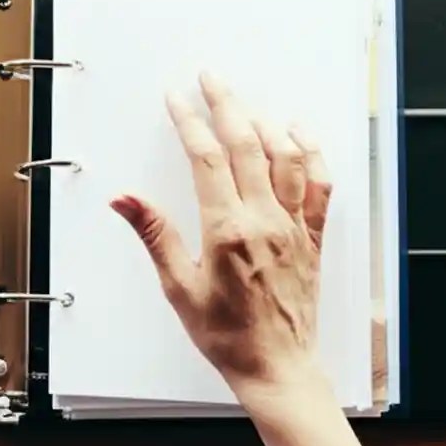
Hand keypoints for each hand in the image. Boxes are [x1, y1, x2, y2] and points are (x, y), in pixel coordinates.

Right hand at [110, 72, 330, 391]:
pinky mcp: (313, 237)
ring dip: (264, 123)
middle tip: (210, 79)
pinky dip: (311, 153)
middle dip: (226, 104)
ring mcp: (293, 226)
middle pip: (245, 145)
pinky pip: (320, 184)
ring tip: (245, 103)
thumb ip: (156, 235)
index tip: (176, 99)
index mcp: (227, 230)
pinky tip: (298, 134)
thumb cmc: (228, 336)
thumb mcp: (179, 287)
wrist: (278, 367)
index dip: (189, 121)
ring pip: (284, 157)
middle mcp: (265, 220)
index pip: (205, 158)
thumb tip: (125, 200)